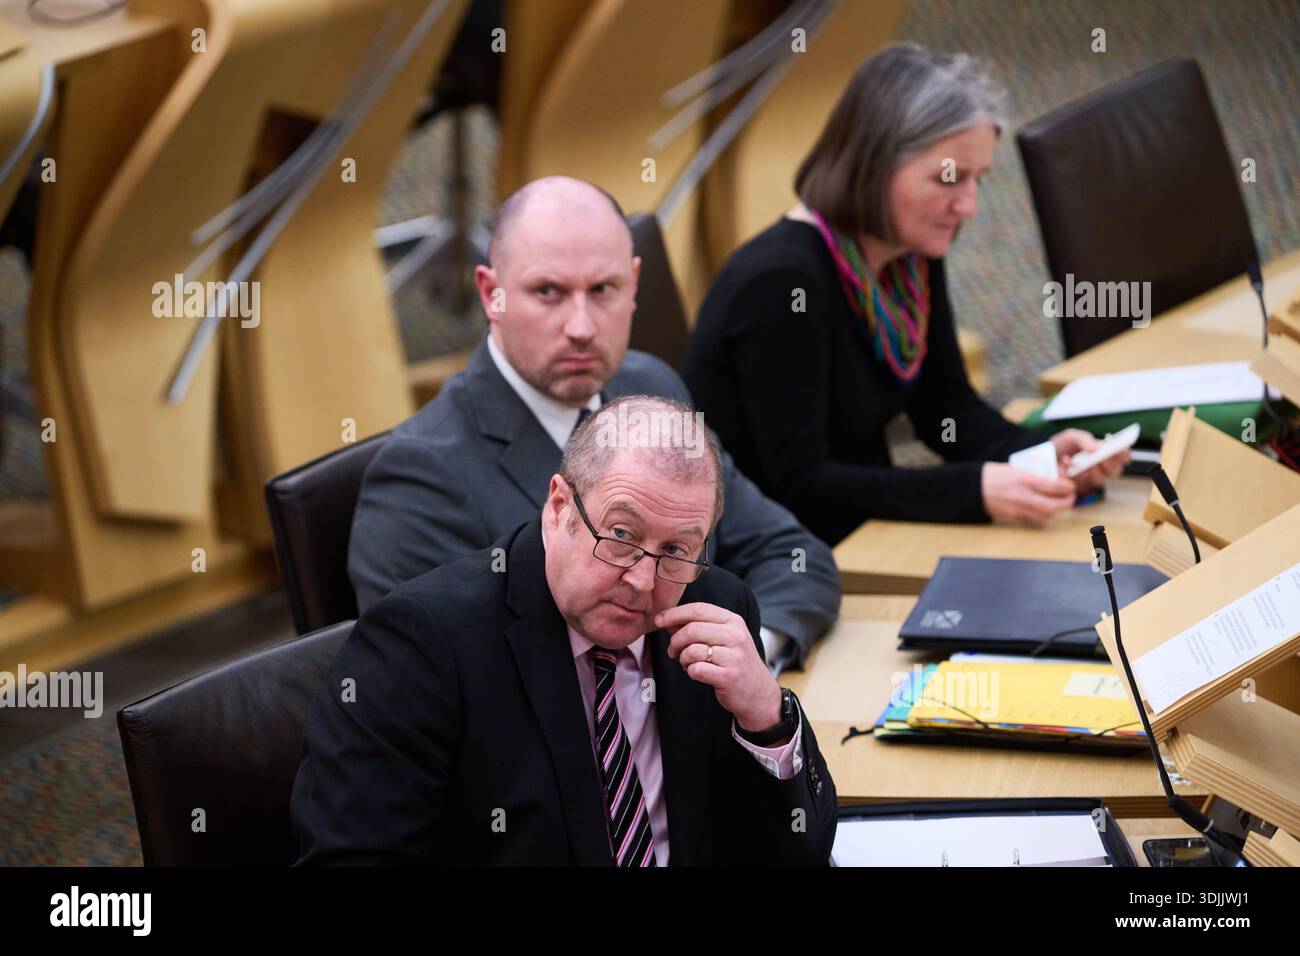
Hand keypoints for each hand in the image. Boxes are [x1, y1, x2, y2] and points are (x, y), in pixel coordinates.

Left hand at [658, 602, 782, 733]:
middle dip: (675, 641)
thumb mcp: (723, 638)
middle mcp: (736, 636)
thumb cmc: (735, 662)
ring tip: (688, 664)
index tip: (659, 620)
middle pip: (692, 629)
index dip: (674, 614)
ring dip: (683, 659)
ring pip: (692, 650)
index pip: (698, 609)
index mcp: (733, 621)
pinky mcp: (729, 676)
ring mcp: (734, 656)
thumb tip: (668, 619)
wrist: (758, 693)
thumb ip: (698, 626)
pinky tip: (698, 673)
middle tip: (673, 651)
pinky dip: (691, 672)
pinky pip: (696, 669)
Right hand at [981, 462, 1075, 524]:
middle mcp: (1022, 495)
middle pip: (1053, 505)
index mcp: (1023, 479)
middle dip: (1067, 502)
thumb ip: (1034, 476)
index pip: (1054, 486)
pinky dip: (1043, 515)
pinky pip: (1034, 520)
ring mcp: (1017, 508)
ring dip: (1056, 510)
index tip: (1071, 486)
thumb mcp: (1015, 468)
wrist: (972, 488)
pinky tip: (1042, 509)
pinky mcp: (1013, 517)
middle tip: (1070, 497)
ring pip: (1046, 515)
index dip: (1067, 487)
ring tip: (1058, 503)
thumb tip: (1053, 482)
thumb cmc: (993, 475)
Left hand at [1050, 428, 1128, 492]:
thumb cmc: (1063, 445)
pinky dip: (1073, 473)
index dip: (1124, 454)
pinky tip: (1064, 463)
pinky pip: (1081, 484)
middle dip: (1107, 463)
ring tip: (1076, 459)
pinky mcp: (1079, 487)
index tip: (1121, 448)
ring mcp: (1091, 479)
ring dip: (1089, 469)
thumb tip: (1096, 448)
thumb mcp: (1072, 436)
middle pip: (1115, 470)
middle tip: (1099, 456)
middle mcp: (1102, 468)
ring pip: (1099, 479)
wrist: (1043, 456)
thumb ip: (1084, 439)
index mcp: (1105, 453)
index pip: (1123, 456)